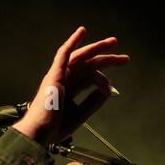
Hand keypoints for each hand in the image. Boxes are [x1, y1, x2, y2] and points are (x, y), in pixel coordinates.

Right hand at [13, 26, 129, 146]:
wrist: (39, 133)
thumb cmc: (54, 127)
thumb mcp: (81, 114)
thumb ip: (94, 101)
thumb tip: (109, 89)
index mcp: (68, 89)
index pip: (90, 76)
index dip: (103, 81)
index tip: (111, 90)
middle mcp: (63, 80)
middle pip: (88, 64)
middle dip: (107, 59)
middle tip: (125, 59)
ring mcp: (58, 76)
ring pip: (81, 56)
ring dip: (97, 48)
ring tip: (113, 43)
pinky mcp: (54, 75)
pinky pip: (63, 54)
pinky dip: (72, 42)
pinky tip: (82, 31)